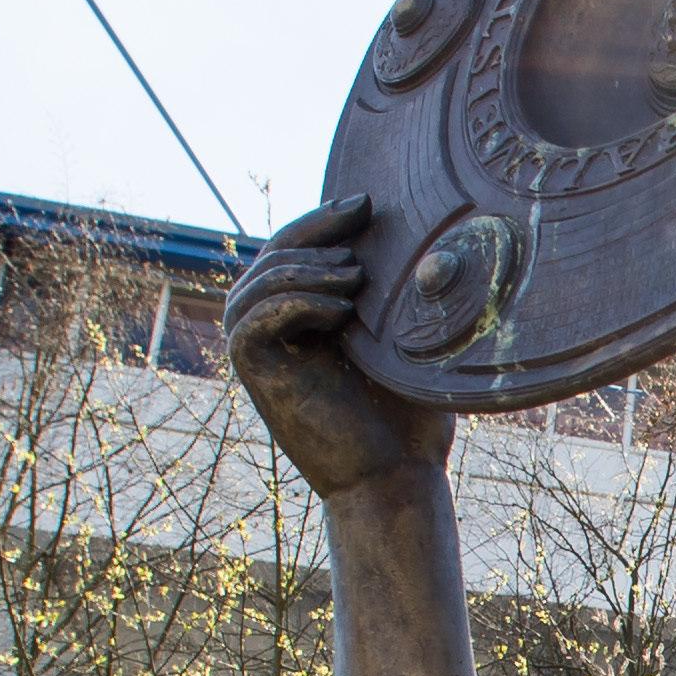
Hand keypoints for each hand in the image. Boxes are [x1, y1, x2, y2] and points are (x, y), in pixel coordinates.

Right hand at [220, 195, 452, 503]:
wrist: (396, 473)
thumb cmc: (411, 415)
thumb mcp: (409, 337)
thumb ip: (401, 288)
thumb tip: (422, 229)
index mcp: (303, 315)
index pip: (297, 247)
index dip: (323, 219)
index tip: (367, 201)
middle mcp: (272, 329)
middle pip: (274, 254)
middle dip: (315, 230)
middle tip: (362, 224)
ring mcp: (258, 351)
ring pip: (260, 283)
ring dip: (307, 268)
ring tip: (357, 277)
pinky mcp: (254, 373)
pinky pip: (256, 319)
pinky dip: (295, 303)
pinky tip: (341, 310)